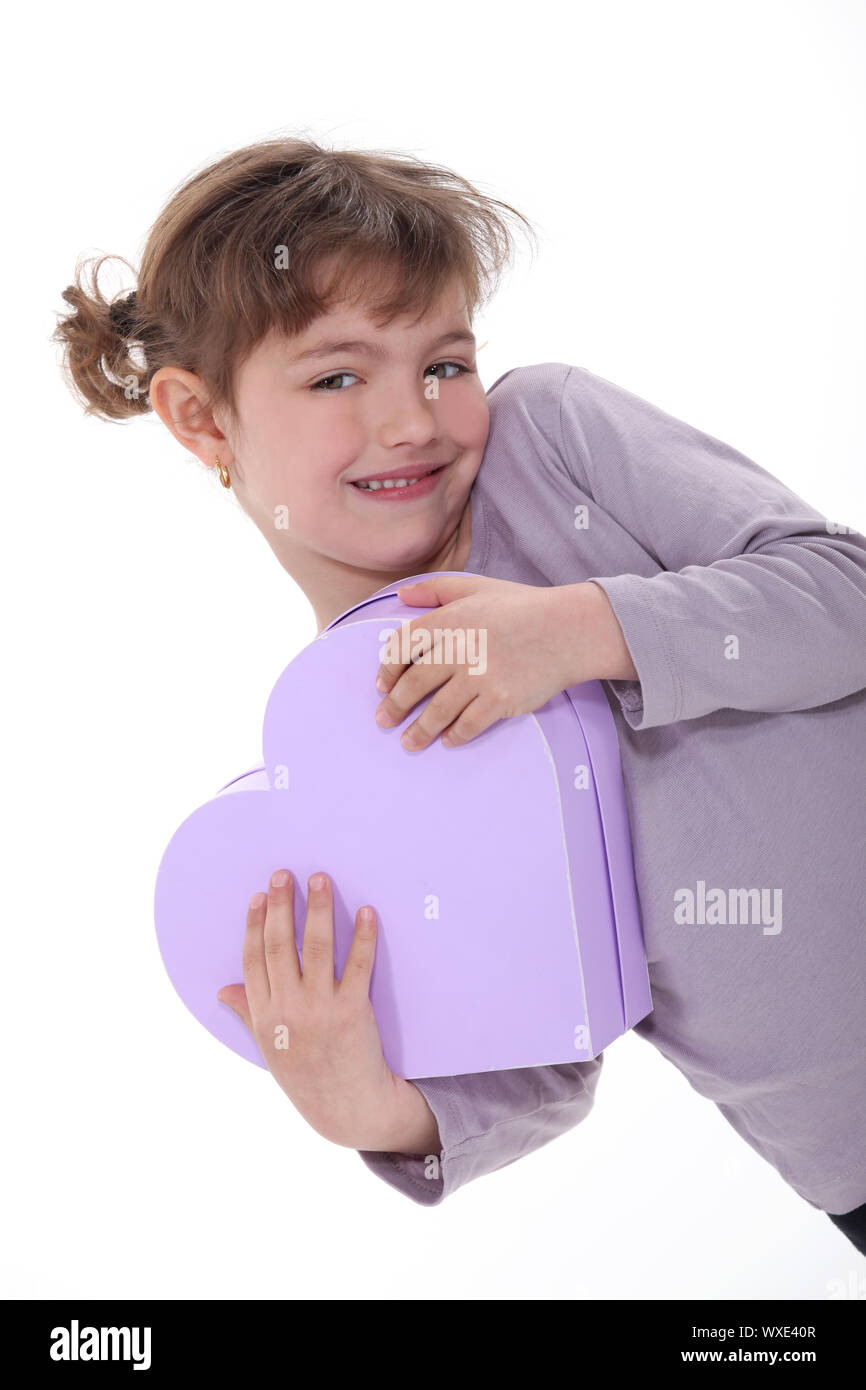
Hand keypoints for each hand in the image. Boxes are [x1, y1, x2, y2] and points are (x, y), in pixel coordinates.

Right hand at [217, 870, 430, 1150]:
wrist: (346, 1108)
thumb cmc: (306, 1075)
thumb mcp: (269, 1047)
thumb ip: (248, 1013)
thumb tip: (223, 990)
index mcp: (264, 1016)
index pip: (254, 960)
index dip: (255, 925)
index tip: (259, 896)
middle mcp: (287, 1010)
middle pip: (280, 946)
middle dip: (281, 906)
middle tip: (283, 874)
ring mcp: (319, 1010)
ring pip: (316, 948)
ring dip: (318, 909)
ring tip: (320, 879)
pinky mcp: (351, 1012)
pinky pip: (357, 965)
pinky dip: (363, 936)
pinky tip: (367, 912)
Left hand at [373, 574, 634, 750]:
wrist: (569, 630)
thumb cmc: (523, 607)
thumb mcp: (478, 586)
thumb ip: (437, 589)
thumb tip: (402, 595)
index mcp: (451, 619)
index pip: (403, 645)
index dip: (387, 668)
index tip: (382, 685)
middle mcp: (461, 649)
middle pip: (414, 683)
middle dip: (394, 706)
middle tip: (383, 721)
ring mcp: (481, 677)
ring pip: (438, 711)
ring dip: (419, 730)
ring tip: (408, 742)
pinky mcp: (501, 701)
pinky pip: (469, 724)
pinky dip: (454, 735)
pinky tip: (447, 740)